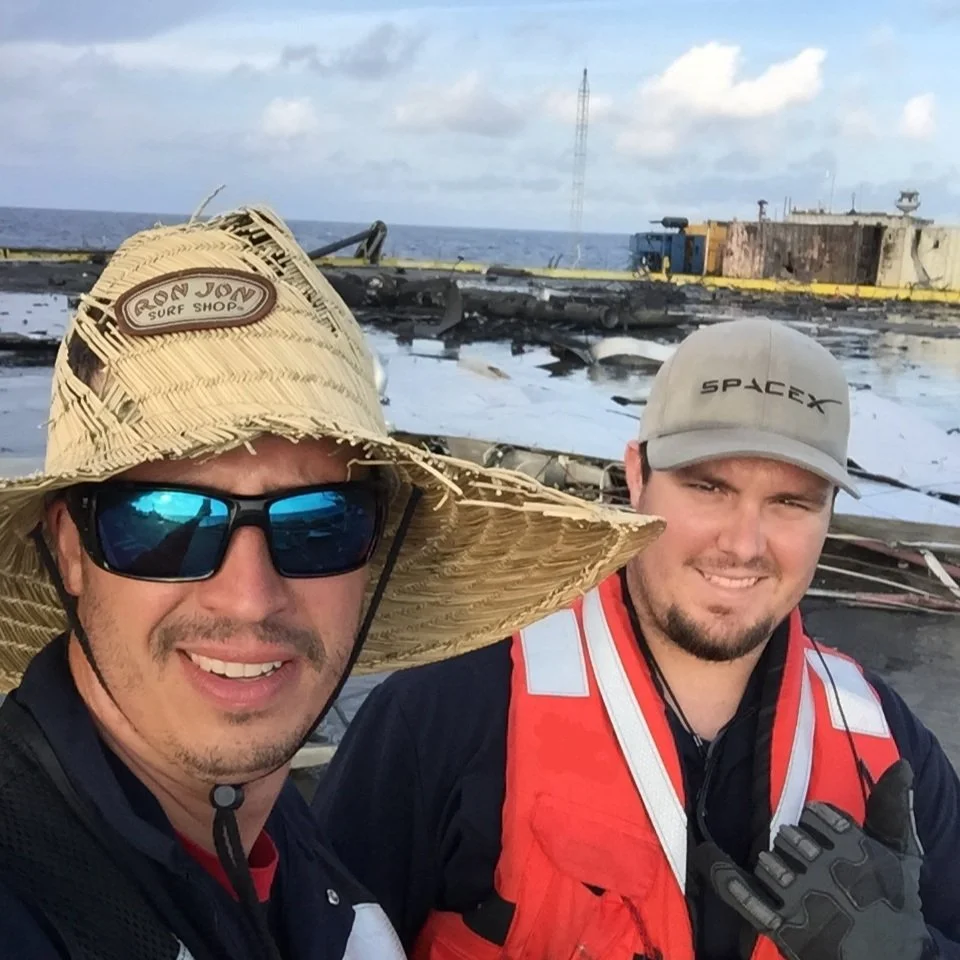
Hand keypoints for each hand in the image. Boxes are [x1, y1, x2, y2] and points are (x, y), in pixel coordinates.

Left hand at [693, 760, 936, 959]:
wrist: (892, 958)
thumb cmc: (894, 902)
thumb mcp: (901, 854)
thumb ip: (893, 808)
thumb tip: (901, 766)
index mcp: (853, 849)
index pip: (817, 816)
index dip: (819, 825)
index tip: (827, 836)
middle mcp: (824, 869)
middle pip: (789, 837)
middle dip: (796, 846)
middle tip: (811, 864)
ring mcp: (800, 897)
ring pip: (769, 861)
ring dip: (775, 865)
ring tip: (795, 879)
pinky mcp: (781, 923)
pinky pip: (743, 893)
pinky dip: (720, 873)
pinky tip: (705, 854)